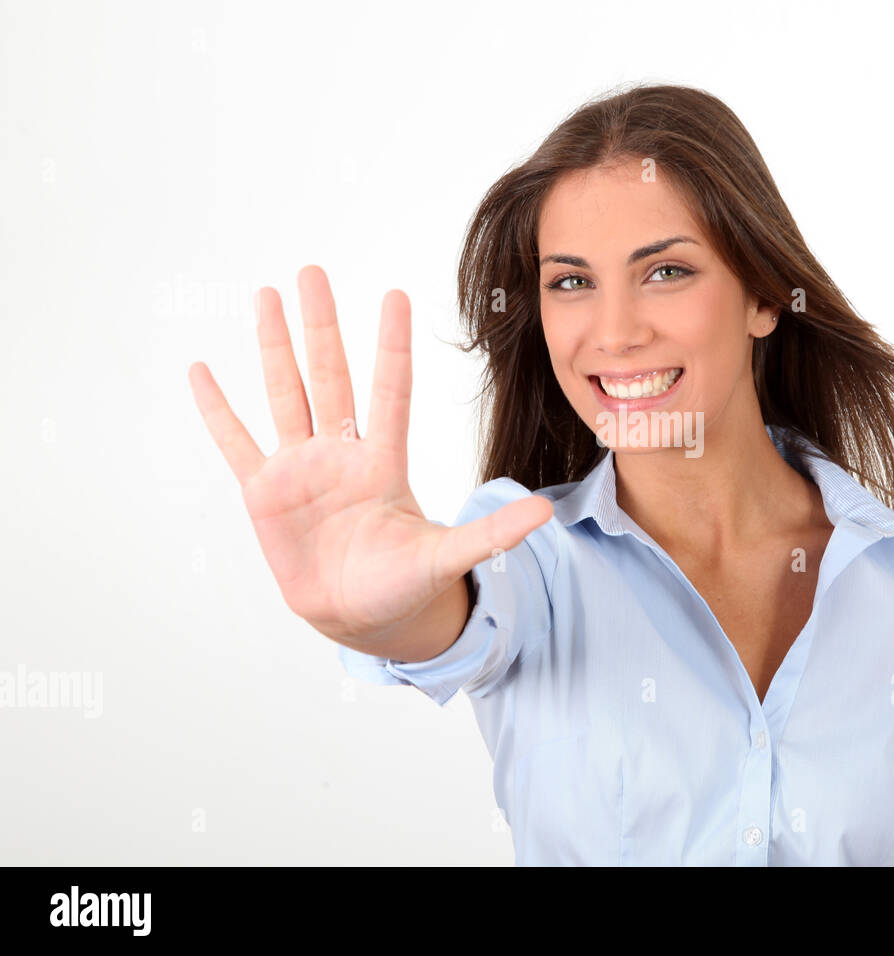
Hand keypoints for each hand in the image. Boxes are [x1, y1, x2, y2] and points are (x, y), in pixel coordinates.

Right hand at [188, 265, 552, 642]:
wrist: (362, 616)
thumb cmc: (406, 584)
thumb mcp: (449, 556)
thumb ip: (492, 533)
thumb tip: (547, 512)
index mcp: (384, 462)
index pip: (390, 391)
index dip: (391, 346)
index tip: (395, 296)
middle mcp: (341, 453)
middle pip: (328, 375)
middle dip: (321, 324)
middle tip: (311, 271)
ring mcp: (300, 469)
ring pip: (284, 394)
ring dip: (274, 347)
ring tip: (264, 297)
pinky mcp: (265, 493)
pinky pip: (237, 442)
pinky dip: (218, 410)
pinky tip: (203, 371)